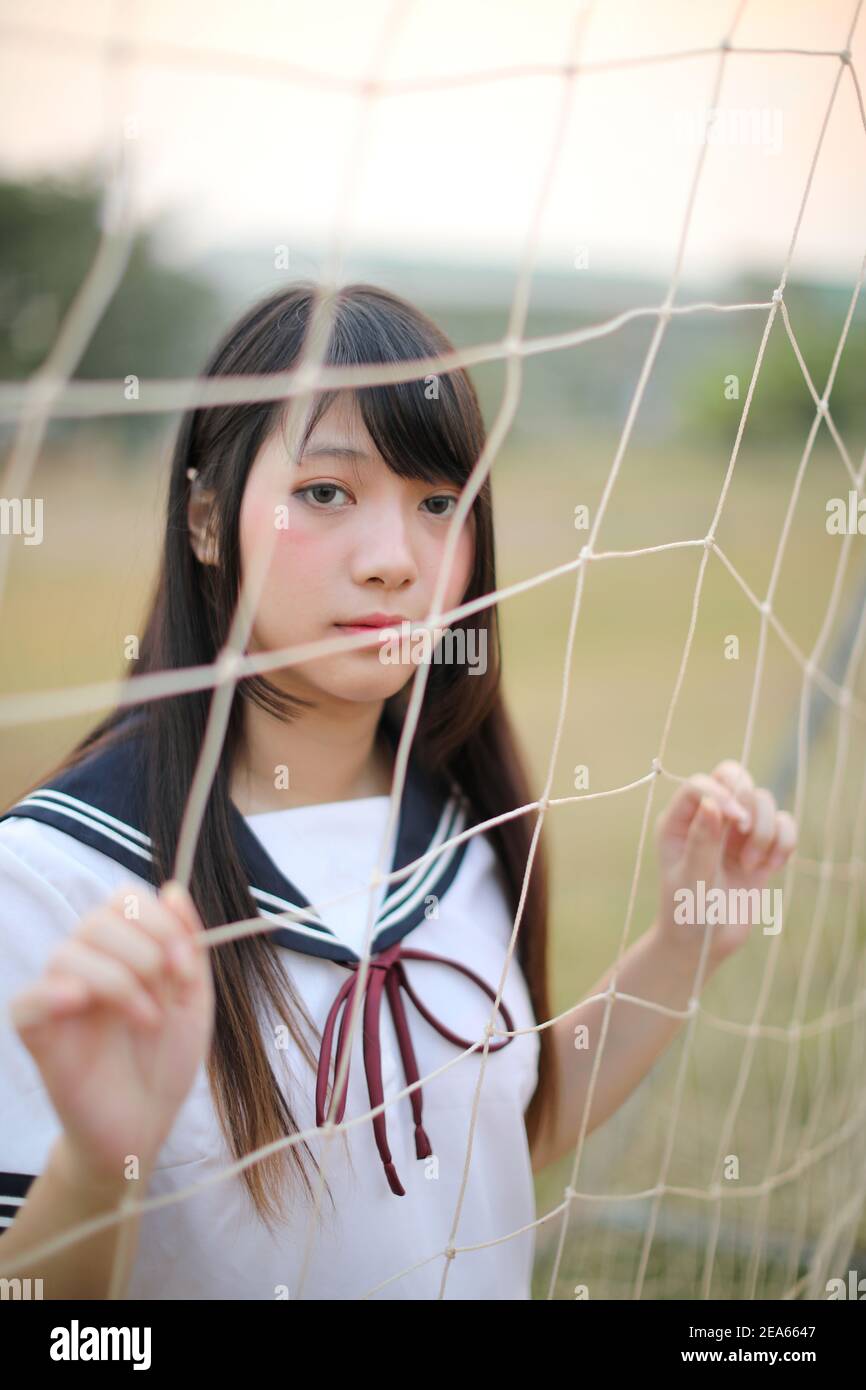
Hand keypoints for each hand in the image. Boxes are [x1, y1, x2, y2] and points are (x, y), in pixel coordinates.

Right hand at [8, 880, 214, 1186]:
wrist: (145, 1125)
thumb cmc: (165, 1062)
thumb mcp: (194, 999)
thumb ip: (187, 944)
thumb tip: (173, 889)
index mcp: (124, 950)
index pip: (124, 898)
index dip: (160, 922)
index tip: (186, 966)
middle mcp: (87, 964)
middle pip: (99, 919)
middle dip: (145, 951)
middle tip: (168, 994)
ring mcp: (59, 996)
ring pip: (70, 952)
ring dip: (120, 981)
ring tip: (147, 1020)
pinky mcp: (37, 1033)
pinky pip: (29, 997)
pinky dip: (55, 993)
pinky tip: (82, 1005)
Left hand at [653, 760, 797, 966]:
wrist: (705, 945)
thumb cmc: (687, 913)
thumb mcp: (692, 880)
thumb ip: (702, 842)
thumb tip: (711, 802)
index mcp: (678, 821)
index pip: (700, 784)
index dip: (722, 793)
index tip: (736, 820)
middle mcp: (706, 818)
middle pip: (735, 776)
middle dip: (749, 802)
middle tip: (745, 830)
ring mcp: (734, 830)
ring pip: (763, 799)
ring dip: (765, 832)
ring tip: (751, 866)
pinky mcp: (760, 845)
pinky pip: (784, 823)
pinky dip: (784, 843)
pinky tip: (769, 869)